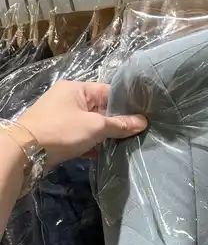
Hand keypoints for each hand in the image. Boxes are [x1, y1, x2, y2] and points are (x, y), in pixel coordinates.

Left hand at [18, 80, 147, 168]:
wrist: (27, 151)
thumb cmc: (62, 130)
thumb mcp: (95, 126)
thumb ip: (120, 125)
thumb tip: (143, 122)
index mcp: (77, 89)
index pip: (108, 91)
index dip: (126, 104)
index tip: (143, 116)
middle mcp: (70, 99)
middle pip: (101, 109)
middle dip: (117, 122)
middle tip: (137, 133)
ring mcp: (63, 117)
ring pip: (92, 125)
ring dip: (106, 136)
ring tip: (126, 145)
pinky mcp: (60, 134)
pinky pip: (83, 137)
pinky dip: (94, 145)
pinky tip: (108, 155)